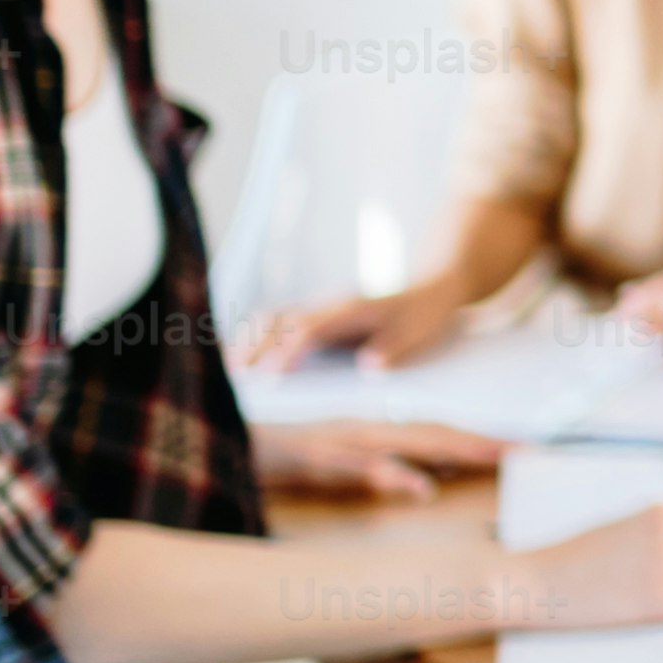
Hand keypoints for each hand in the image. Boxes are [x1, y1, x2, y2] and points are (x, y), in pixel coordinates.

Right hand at [249, 275, 467, 372]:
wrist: (434, 287)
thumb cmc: (425, 314)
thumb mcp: (417, 331)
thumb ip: (393, 348)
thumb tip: (368, 367)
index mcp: (352, 311)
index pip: (310, 331)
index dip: (288, 352)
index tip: (270, 375)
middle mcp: (331, 307)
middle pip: (281, 322)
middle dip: (254, 346)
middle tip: (230, 374)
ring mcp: (323, 310)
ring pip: (275, 319)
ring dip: (250, 340)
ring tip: (227, 368)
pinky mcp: (321, 317)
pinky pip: (281, 323)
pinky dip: (258, 336)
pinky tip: (241, 356)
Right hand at [252, 416, 506, 501]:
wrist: (210, 438)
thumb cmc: (274, 459)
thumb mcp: (336, 465)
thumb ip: (384, 470)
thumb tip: (429, 482)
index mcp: (369, 432)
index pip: (434, 433)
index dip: (479, 440)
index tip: (525, 451)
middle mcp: (360, 430)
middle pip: (433, 433)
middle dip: (482, 442)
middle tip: (529, 451)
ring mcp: (337, 442)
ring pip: (404, 443)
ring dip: (452, 450)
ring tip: (496, 458)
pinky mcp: (311, 457)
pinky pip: (356, 465)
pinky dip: (389, 473)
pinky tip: (420, 486)